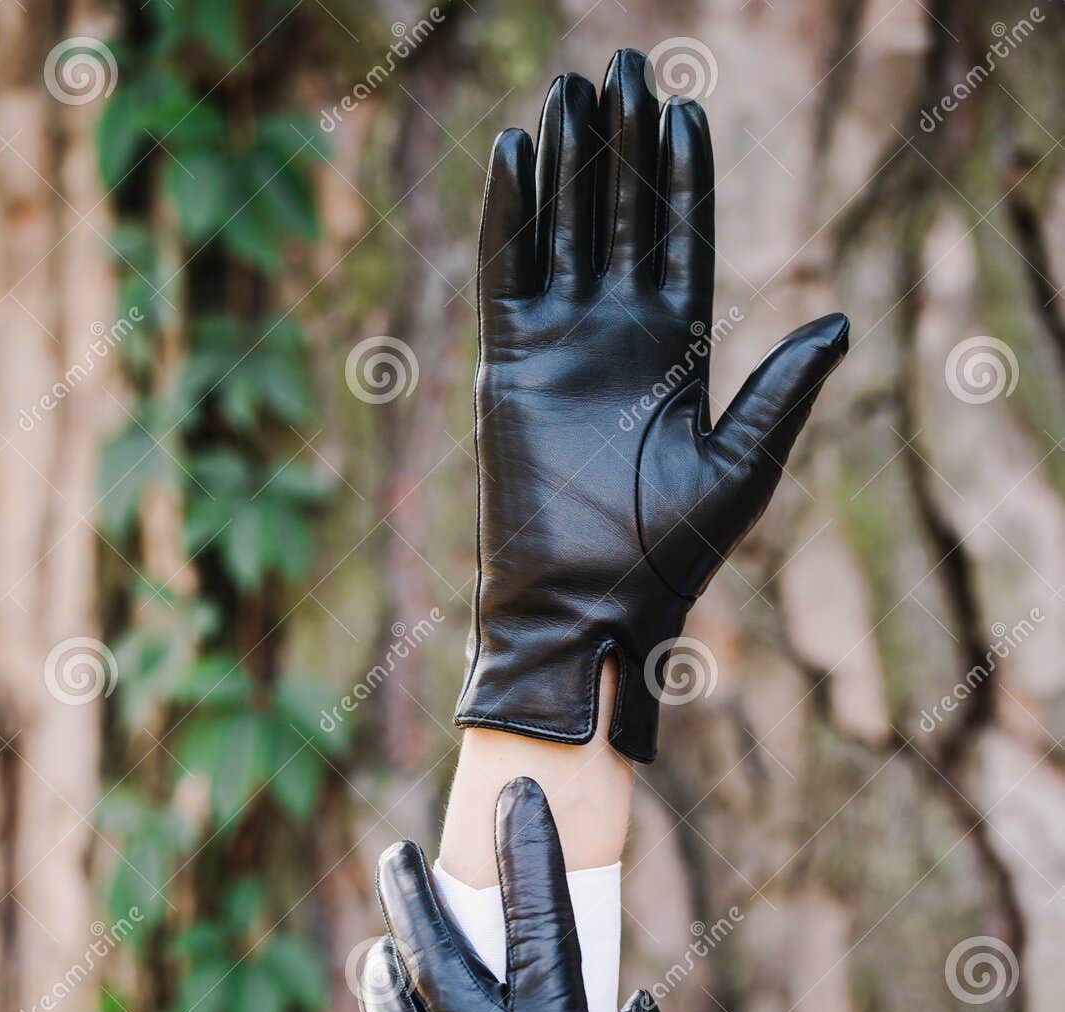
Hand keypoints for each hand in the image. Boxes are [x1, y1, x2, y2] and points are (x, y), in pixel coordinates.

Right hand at [455, 48, 847, 761]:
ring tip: (571, 90)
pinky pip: (507, 271)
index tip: (684, 106)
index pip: (681, 242)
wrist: (586, 605)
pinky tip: (516, 152)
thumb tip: (842, 319)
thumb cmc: (669, 554)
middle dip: (624, 145)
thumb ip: (784, 389)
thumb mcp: (744, 464)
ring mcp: (561, 346)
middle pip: (623, 218)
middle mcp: (617, 338)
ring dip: (569, 163)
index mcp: (677, 354)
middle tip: (623, 67)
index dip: (683, 176)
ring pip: (564, 230)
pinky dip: (510, 213)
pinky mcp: (510, 363)